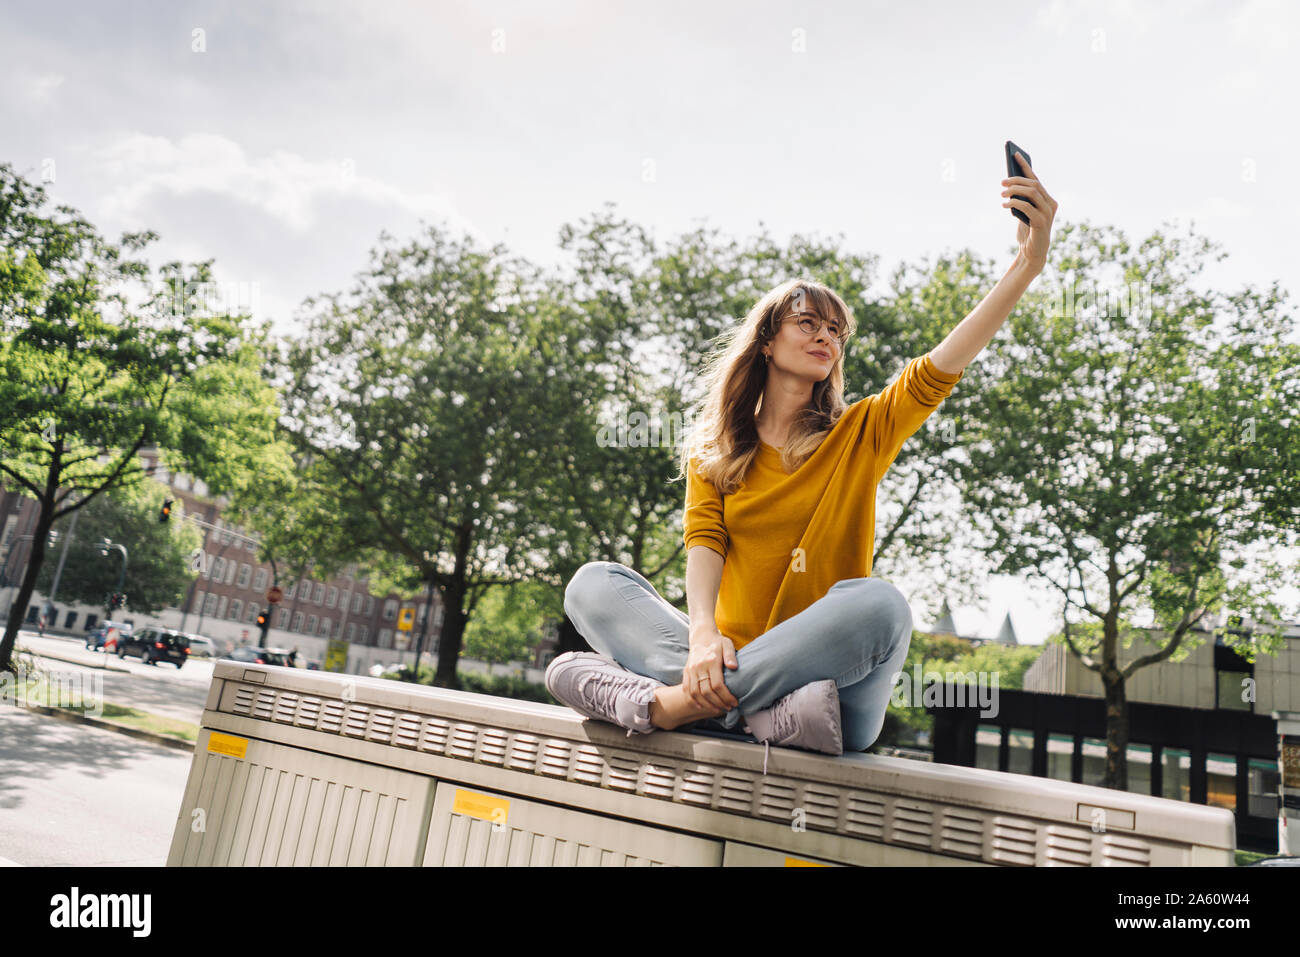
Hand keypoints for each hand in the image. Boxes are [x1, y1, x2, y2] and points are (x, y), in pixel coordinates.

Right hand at [683, 627, 739, 713]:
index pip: (717, 684)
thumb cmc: (717, 641)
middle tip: (728, 708)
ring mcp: (691, 670)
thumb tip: (734, 667)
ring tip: (718, 709)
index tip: (734, 702)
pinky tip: (702, 706)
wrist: (701, 635)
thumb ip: (731, 655)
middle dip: (719, 703)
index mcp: (711, 661)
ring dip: (707, 705)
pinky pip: (687, 689)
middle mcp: (699, 666)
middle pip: (707, 691)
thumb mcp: (728, 644)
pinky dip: (694, 700)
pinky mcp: (686, 672)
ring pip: (696, 693)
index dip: (726, 696)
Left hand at [1002, 151, 1056, 268]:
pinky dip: (1014, 203)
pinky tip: (1004, 204)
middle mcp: (1051, 203)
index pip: (1036, 179)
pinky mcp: (1042, 222)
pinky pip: (1027, 207)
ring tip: (1002, 193)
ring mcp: (1048, 212)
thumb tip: (1009, 184)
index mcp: (1048, 199)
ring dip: (1015, 190)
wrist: (1032, 254)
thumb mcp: (1023, 212)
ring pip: (1032, 192)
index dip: (1025, 166)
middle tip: (1002, 182)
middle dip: (1016, 180)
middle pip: (1033, 184)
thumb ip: (1021, 199)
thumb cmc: (1027, 232)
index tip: (1015, 155)